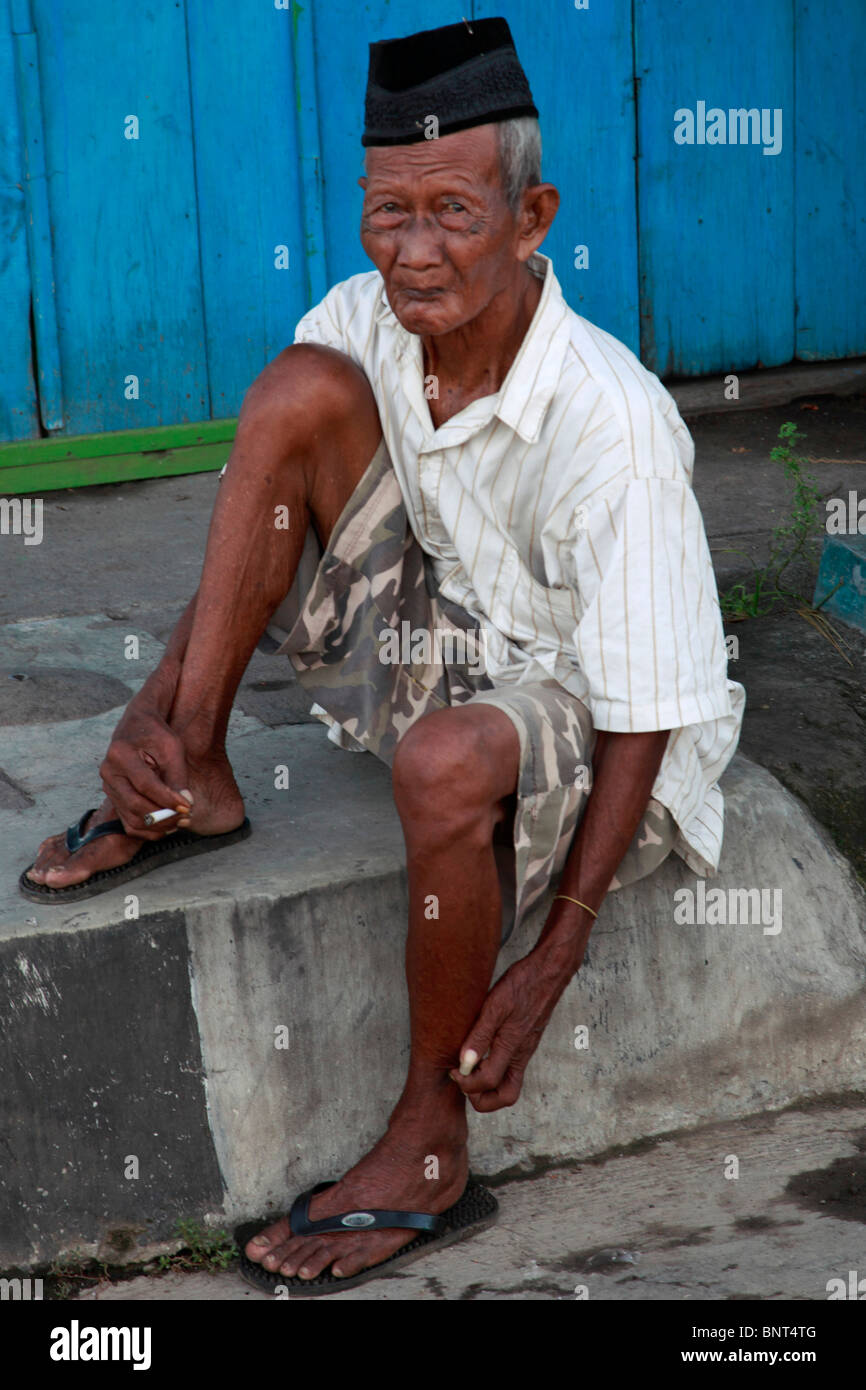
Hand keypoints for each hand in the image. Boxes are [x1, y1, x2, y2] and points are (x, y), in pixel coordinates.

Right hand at [98, 700, 191, 837]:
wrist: (137, 726)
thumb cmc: (156, 734)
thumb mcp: (172, 747)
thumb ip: (177, 775)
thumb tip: (186, 805)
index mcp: (120, 754)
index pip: (145, 785)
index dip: (167, 799)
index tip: (188, 806)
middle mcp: (108, 771)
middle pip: (135, 805)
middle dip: (163, 815)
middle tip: (187, 815)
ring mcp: (108, 786)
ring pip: (131, 818)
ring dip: (158, 826)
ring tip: (180, 821)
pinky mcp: (114, 797)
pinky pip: (129, 822)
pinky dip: (149, 829)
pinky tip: (168, 825)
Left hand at [448, 953, 569, 1112]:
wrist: (549, 971)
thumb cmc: (522, 984)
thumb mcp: (495, 1006)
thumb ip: (480, 1036)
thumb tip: (465, 1064)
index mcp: (512, 1048)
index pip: (489, 1084)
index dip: (467, 1083)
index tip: (454, 1068)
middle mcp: (521, 1055)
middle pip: (506, 1097)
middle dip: (481, 1097)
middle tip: (463, 1077)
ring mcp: (525, 1050)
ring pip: (509, 1084)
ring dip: (487, 1086)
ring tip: (469, 1067)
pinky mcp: (526, 1042)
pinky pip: (511, 1068)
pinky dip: (494, 1071)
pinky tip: (480, 1053)